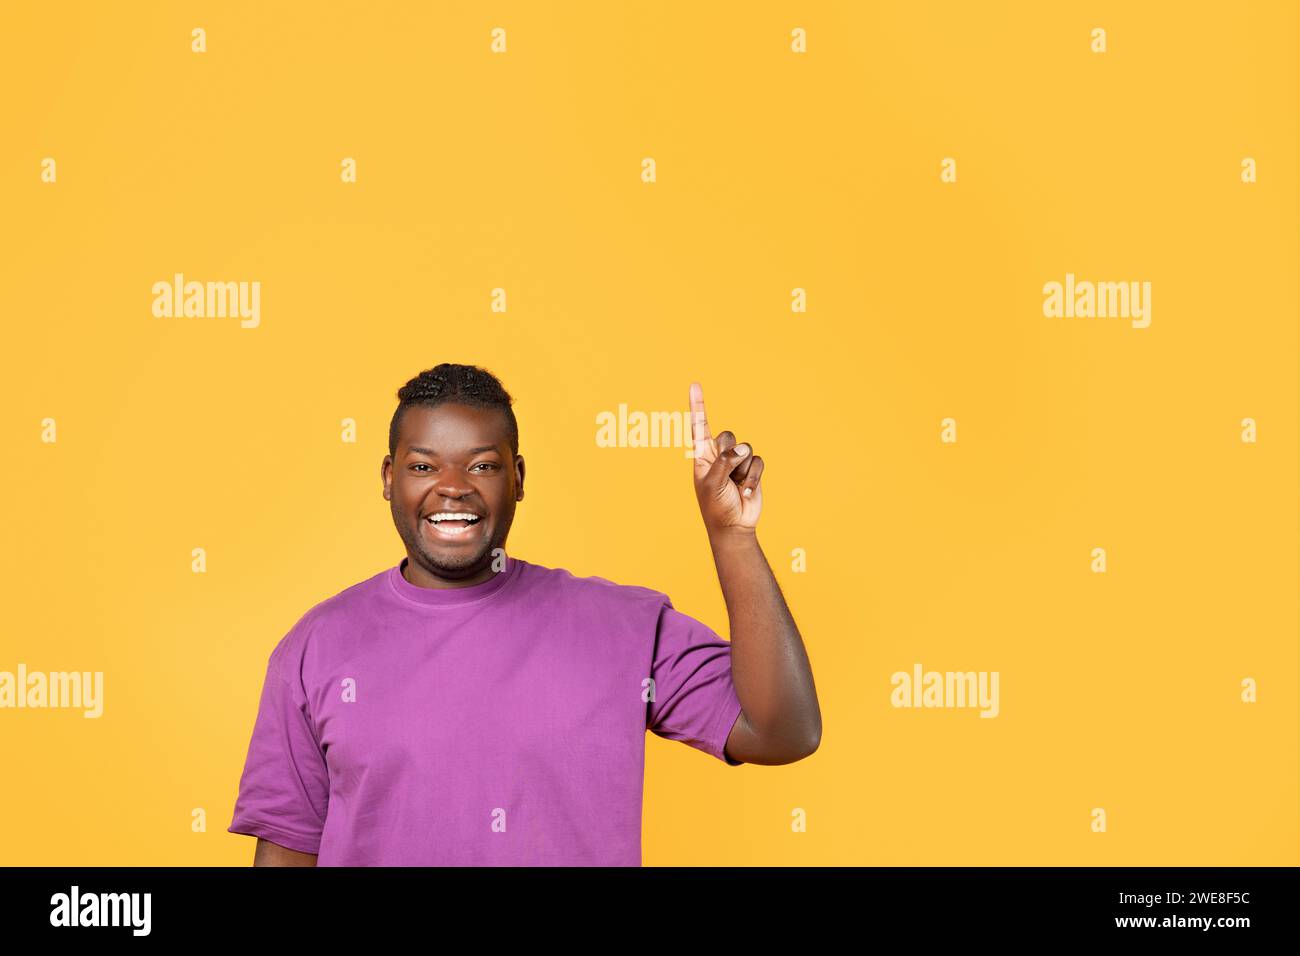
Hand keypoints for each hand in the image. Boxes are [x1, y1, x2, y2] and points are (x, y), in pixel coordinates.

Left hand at [689, 382, 762, 533]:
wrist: (733, 527)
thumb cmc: (716, 506)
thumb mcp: (713, 483)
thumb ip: (725, 462)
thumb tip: (743, 448)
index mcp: (702, 456)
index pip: (699, 426)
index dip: (697, 406)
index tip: (694, 385)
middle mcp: (719, 455)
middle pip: (728, 436)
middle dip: (730, 453)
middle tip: (727, 472)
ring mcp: (736, 462)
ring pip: (746, 449)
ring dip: (743, 470)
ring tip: (736, 486)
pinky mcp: (752, 469)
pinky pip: (758, 461)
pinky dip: (753, 477)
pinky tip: (747, 491)